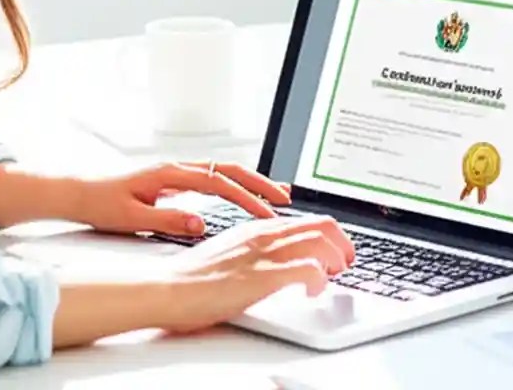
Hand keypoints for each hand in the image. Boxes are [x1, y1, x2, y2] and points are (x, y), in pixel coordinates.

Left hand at [72, 161, 292, 235]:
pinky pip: (212, 178)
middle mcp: (177, 168)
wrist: (77, 192)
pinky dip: (234, 184)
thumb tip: (201, 223)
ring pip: (223, 171)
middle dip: (260, 183)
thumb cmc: (100, 203)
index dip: (246, 197)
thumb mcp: (132, 217)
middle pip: (229, 169)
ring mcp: (177, 172)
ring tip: (276, 194)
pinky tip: (243, 194)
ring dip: (250, 181)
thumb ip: (167, 220)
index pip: (219, 182)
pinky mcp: (174, 180)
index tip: (266, 212)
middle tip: (284, 198)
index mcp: (170, 174)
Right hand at [160, 214, 356, 333]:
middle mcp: (264, 235)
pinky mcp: (263, 276)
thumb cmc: (193, 278)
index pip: (309, 220)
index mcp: (257, 228)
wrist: (168, 289)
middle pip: (323, 225)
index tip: (337, 252)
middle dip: (343, 244)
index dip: (332, 236)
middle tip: (344, 264)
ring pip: (322, 242)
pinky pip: (309, 270)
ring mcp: (264, 254)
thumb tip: (277, 260)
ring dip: (336, 260)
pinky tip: (313, 291)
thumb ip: (255, 251)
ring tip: (332, 276)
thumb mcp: (230, 255)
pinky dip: (320, 280)